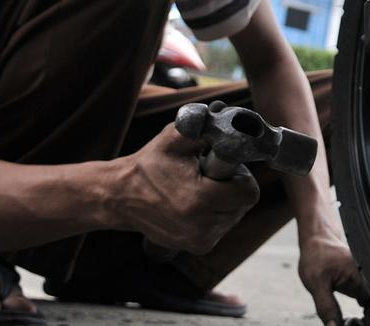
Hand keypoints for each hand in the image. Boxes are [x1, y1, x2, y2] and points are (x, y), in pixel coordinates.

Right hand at [119, 123, 259, 254]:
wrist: (121, 197)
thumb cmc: (149, 165)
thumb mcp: (174, 138)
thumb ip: (203, 127)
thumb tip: (232, 123)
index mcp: (199, 200)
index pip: (248, 193)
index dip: (240, 176)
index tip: (222, 168)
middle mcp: (201, 226)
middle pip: (243, 205)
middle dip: (233, 188)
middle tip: (210, 177)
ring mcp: (199, 240)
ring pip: (234, 216)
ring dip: (226, 202)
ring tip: (201, 190)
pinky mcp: (197, 246)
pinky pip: (222, 227)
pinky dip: (216, 214)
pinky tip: (196, 204)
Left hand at [299, 229, 369, 325]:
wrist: (317, 242)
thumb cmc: (317, 256)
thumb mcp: (316, 283)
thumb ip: (326, 306)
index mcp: (364, 273)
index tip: (361, 325)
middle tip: (358, 324)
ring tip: (358, 323)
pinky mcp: (366, 286)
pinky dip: (369, 314)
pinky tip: (359, 320)